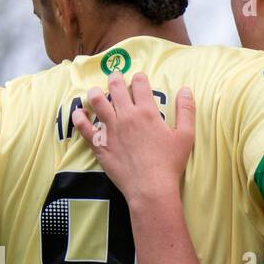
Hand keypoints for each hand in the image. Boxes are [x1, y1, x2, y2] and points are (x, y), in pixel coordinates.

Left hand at [71, 72, 194, 203]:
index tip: (138, 78)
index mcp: (147, 111)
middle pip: (116, 89)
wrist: (150, 187)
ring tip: (94, 91)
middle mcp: (126, 116)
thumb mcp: (185, 135)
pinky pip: (84, 128)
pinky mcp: (100, 144)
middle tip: (114, 76)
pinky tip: (77, 112)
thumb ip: (186, 110)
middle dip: (115, 79)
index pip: (140, 85)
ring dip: (95, 93)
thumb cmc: (169, 163)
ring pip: (98, 102)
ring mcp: (110, 129)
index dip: (139, 78)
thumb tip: (185, 89)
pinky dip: (79, 118)